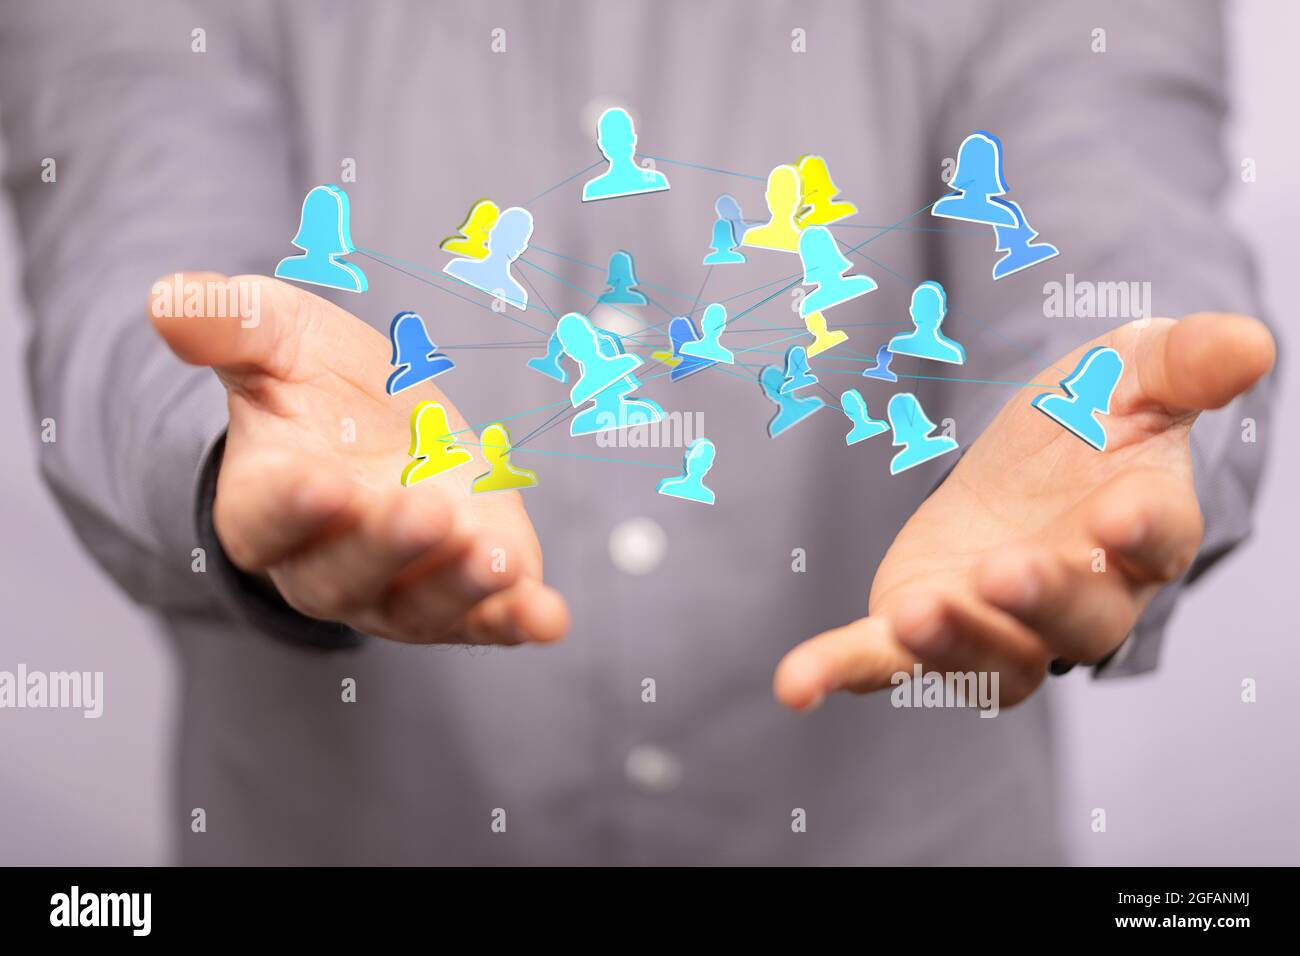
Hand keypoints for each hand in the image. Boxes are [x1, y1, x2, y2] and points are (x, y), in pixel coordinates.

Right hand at [150, 273, 568, 645]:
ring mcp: (403, 588)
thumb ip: (231, 325)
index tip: (322, 480)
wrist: (385, 429)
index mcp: (268, 504)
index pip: (269, 517)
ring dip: (459, 590)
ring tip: (497, 560)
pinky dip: (516, 621)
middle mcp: (329, 564)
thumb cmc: (320, 388)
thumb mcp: (278, 340)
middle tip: (426, 509)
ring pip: (422, 607)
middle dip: (388, 546)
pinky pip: (488, 621)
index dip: (293, 505)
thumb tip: (168, 301)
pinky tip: (547, 617)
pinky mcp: (469, 594)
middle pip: (347, 575)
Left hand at [774, 313, 1274, 709]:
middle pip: (1076, 620)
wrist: (1022, 458)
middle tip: (1008, 570)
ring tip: (916, 613)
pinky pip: (887, 662)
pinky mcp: (924, 625)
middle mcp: (1078, 594)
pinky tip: (795, 684)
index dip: (1142, 531)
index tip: (1122, 512)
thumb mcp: (1130, 371)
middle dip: (1044, 600)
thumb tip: (1254, 340)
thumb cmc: (1089, 419)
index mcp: (1139, 529)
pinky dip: (844, 672)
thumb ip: (1186, 362)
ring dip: (954, 642)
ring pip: (990, 659)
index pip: (1156, 541)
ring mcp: (998, 621)